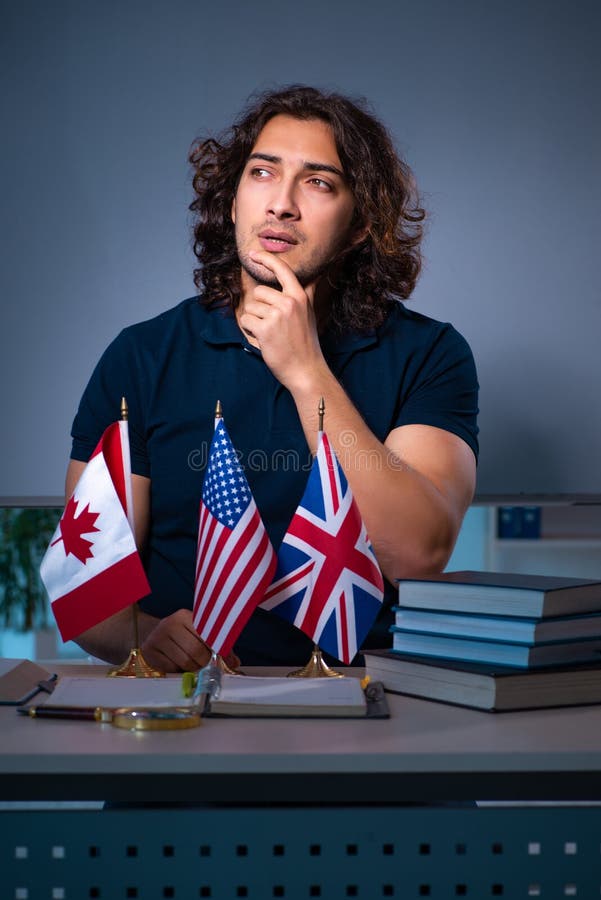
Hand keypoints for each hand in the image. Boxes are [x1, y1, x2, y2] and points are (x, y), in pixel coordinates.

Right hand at [140, 608, 240, 672]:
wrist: (155, 634)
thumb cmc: (183, 636)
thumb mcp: (199, 634)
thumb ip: (218, 646)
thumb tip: (234, 663)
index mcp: (185, 616)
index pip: (205, 635)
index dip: (215, 650)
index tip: (220, 660)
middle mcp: (169, 624)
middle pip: (195, 652)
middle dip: (204, 663)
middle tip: (205, 666)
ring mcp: (156, 637)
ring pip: (184, 663)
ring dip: (191, 669)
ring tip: (192, 665)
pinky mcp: (149, 651)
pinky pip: (170, 668)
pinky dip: (177, 671)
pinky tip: (176, 664)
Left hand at [238, 250, 327, 390]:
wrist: (306, 369)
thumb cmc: (306, 342)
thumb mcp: (310, 313)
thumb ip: (308, 293)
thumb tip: (318, 274)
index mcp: (300, 296)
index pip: (282, 269)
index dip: (265, 258)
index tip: (253, 253)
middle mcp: (289, 302)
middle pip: (259, 292)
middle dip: (260, 308)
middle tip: (274, 325)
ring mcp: (277, 315)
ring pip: (250, 308)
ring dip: (254, 321)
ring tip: (270, 334)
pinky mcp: (265, 329)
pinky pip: (246, 321)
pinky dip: (249, 331)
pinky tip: (263, 339)